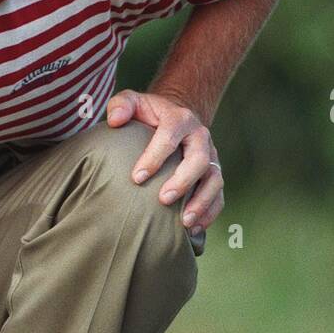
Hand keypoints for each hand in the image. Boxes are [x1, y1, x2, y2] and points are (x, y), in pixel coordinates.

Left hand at [106, 89, 223, 233]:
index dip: (154, 157)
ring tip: (184, 222)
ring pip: (214, 179)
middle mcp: (200, 138)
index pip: (170, 136)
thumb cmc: (148, 115)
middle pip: (198, 160)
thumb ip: (121, 105)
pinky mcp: (213, 174)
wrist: (174, 119)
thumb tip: (114, 121)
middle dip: (182, 181)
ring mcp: (210, 157)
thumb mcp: (133, 102)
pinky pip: (219, 195)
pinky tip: (193, 230)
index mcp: (180, 119)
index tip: (136, 178)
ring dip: (201, 202)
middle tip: (163, 200)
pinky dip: (210, 212)